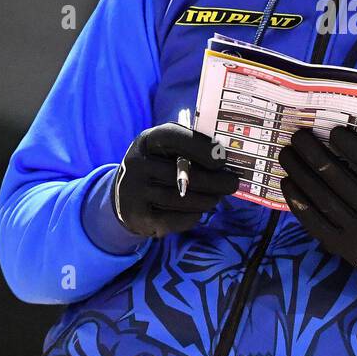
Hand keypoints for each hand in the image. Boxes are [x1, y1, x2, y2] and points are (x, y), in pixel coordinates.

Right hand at [111, 123, 238, 238]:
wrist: (124, 197)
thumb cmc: (157, 167)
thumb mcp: (165, 150)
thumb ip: (189, 148)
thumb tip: (225, 158)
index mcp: (146, 140)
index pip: (174, 137)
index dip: (201, 147)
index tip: (222, 160)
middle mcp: (136, 163)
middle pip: (185, 174)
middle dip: (215, 181)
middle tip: (232, 184)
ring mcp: (134, 191)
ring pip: (184, 198)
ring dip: (208, 200)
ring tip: (216, 198)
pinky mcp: (138, 216)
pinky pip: (176, 218)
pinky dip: (193, 215)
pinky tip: (198, 211)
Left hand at [278, 124, 356, 287]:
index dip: (354, 148)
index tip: (334, 131)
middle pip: (341, 180)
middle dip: (315, 154)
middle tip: (299, 136)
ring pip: (323, 199)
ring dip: (300, 173)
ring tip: (287, 154)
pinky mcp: (340, 246)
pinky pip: (314, 221)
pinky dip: (298, 200)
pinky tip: (287, 181)